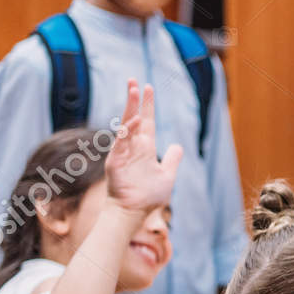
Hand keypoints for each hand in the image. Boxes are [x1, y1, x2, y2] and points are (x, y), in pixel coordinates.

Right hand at [106, 80, 181, 213]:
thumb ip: (172, 160)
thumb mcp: (167, 175)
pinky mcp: (116, 161)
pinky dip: (127, 131)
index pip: (147, 122)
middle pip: (134, 117)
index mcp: (145, 148)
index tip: (148, 88)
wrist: (134, 212)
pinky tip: (135, 119)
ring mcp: (123, 152)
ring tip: (134, 90)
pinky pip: (121, 142)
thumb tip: (177, 146)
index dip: (148, 105)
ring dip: (130, 108)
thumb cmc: (148, 196)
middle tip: (134, 81)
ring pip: (126, 125)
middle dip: (134, 99)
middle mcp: (133, 147)